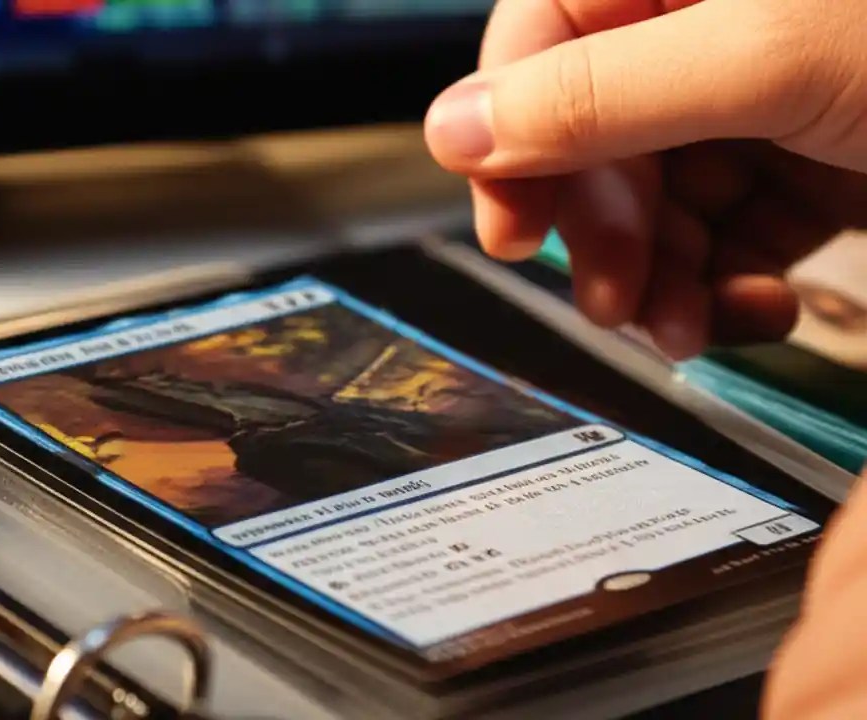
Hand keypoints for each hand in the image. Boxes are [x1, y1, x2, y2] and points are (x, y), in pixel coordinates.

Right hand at [424, 0, 866, 359]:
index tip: (514, 231)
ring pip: (657, 204)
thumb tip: (451, 129)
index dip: (511, 140)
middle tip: (616, 298)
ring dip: (664, 281)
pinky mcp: (812, 165)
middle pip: (595, 141)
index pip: (540, 42)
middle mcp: (707, 30)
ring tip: (687, 326)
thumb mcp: (763, 56)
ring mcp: (764, 100)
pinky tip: (756, 307)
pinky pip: (730, 238)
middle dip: (607, 235)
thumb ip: (596, 96)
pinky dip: (730, 288)